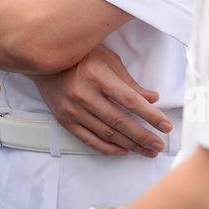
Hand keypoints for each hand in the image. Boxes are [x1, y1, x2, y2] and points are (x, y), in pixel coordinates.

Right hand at [30, 44, 170, 156]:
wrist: (43, 62)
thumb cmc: (80, 56)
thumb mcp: (107, 60)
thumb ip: (129, 82)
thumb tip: (152, 99)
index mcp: (98, 76)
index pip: (131, 101)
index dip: (151, 116)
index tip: (166, 126)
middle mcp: (84, 94)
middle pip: (120, 121)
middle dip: (143, 136)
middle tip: (159, 146)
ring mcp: (72, 109)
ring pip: (107, 133)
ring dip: (129, 145)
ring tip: (146, 151)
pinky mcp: (64, 119)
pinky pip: (89, 139)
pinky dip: (107, 147)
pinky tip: (122, 151)